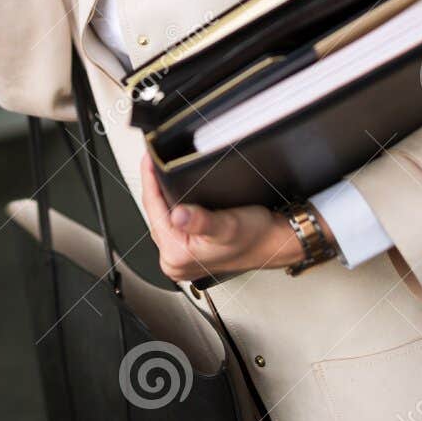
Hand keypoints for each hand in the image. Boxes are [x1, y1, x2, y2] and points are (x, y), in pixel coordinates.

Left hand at [140, 157, 304, 280]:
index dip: (149, 180)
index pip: (152, 210)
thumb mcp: (228, 225)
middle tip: (153, 161)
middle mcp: (174, 262)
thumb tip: (178, 215)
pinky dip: (171, 207)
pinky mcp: (186, 253)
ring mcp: (179, 259)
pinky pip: (170, 224)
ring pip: (162, 218)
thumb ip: (200, 221)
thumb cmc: (256, 237)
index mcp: (176, 256)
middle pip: (154, 214)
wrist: (273, 243)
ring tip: (159, 174)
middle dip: (154, 187)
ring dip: (163, 197)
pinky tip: (173, 195)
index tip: (148, 159)